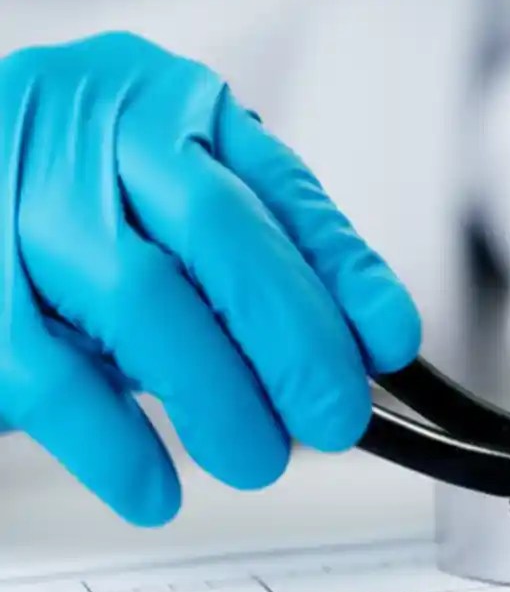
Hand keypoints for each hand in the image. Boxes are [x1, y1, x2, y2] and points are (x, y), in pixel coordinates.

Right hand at [0, 33, 420, 523]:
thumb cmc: (84, 197)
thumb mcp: (180, 196)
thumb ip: (270, 250)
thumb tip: (366, 343)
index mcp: (165, 106)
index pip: (277, 186)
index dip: (343, 271)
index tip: (392, 341)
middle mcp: (92, 131)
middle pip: (218, 233)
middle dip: (294, 339)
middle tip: (334, 418)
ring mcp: (19, 200)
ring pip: (139, 300)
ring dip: (216, 397)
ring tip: (259, 460)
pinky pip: (44, 371)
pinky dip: (111, 442)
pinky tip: (156, 486)